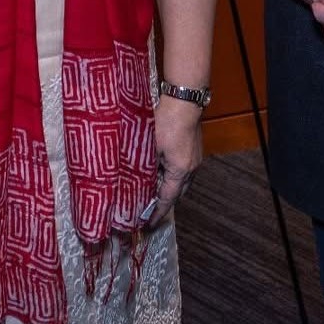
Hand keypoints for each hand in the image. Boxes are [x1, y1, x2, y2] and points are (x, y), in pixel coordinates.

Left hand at [146, 96, 205, 225]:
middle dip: (165, 203)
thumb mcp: (149, 145)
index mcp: (180, 171)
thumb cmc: (166, 121)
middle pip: (177, 193)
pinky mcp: (194, 149)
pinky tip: (160, 171)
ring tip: (153, 191)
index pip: (167, 199)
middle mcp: (191, 168)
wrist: (184, 100)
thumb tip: (128, 177)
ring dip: (168, 188)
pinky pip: (183, 170)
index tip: (149, 223)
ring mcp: (195, 158)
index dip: (157, 212)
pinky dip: (172, 176)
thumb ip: (141, 163)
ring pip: (181, 181)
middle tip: (149, 209)